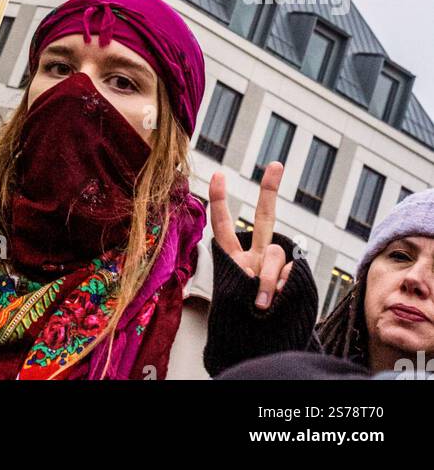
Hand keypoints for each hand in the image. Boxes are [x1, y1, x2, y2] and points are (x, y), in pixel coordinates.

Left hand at [209, 162, 292, 309]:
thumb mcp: (236, 298)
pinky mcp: (294, 280)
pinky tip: (280, 301)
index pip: (223, 226)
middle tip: (275, 165)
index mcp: (234, 259)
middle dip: (270, 191)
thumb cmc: (240, 321)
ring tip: (263, 304)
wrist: (260, 346)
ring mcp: (275, 269)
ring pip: (276, 256)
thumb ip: (257, 280)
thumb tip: (282, 275)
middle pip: (265, 219)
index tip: (218, 174)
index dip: (219, 201)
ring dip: (268, 280)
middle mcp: (256, 258)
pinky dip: (283, 289)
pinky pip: (290, 276)